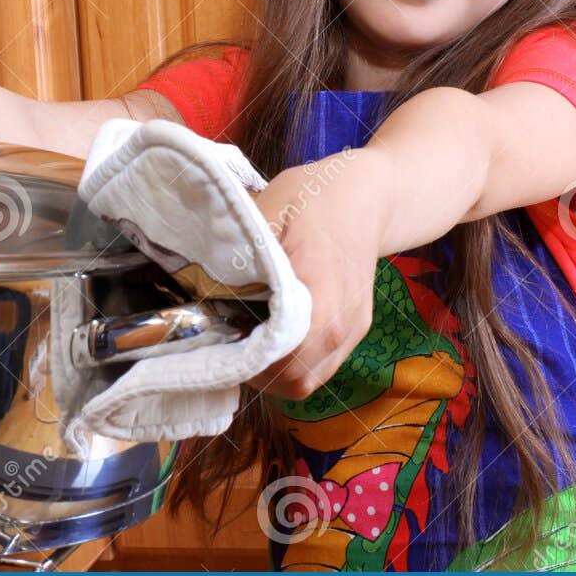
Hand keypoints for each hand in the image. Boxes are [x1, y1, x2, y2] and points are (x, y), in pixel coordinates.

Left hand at [245, 150, 387, 400]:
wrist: (370, 194)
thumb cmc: (316, 198)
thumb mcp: (270, 208)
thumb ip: (240, 250)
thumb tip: (205, 284)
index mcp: (321, 292)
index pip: (286, 358)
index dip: (249, 362)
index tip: (222, 342)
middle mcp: (342, 322)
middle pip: (297, 380)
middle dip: (257, 372)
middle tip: (228, 343)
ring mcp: (353, 330)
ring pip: (310, 380)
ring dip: (276, 373)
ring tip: (248, 342)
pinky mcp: (356, 330)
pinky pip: (322, 366)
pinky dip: (294, 363)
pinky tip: (272, 337)